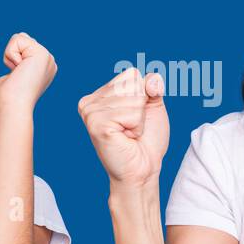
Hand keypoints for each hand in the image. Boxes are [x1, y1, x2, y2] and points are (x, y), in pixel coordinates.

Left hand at [0, 32, 56, 112]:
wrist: (11, 107)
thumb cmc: (5, 101)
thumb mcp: (8, 83)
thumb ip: (12, 74)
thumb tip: (11, 77)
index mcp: (43, 69)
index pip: (22, 47)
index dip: (12, 58)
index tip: (17, 78)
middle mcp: (49, 63)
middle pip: (23, 38)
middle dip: (12, 53)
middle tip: (16, 75)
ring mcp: (47, 58)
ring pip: (20, 38)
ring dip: (10, 54)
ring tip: (17, 72)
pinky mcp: (42, 54)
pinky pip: (17, 39)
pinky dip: (10, 54)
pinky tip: (18, 69)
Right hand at [77, 67, 169, 186]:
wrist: (142, 170)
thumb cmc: (146, 140)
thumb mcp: (153, 106)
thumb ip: (152, 85)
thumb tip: (152, 80)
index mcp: (100, 94)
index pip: (132, 74)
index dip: (144, 95)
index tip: (136, 117)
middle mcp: (90, 101)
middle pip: (133, 83)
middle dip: (142, 107)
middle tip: (132, 128)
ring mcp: (90, 112)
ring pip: (134, 98)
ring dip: (139, 120)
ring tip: (128, 134)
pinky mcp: (97, 124)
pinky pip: (132, 113)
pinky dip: (136, 127)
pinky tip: (125, 138)